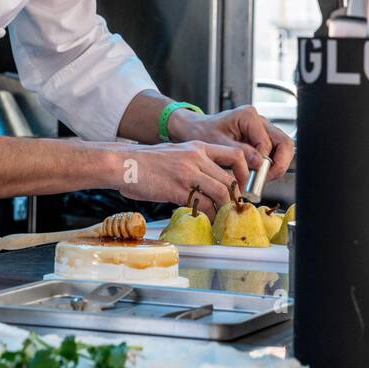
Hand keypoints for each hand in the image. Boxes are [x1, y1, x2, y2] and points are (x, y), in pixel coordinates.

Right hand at [119, 141, 251, 219]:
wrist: (124, 163)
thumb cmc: (146, 161)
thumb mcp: (176, 153)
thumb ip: (194, 164)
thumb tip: (208, 184)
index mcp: (198, 146)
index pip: (235, 155)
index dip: (244, 173)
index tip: (242, 187)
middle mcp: (197, 157)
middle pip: (230, 179)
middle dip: (235, 198)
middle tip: (233, 210)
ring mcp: (188, 173)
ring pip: (221, 192)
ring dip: (224, 209)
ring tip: (221, 218)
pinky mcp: (177, 189)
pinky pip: (202, 204)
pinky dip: (208, 215)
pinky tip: (206, 220)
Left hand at [167, 105, 294, 181]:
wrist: (195, 129)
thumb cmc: (203, 132)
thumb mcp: (218, 143)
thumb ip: (240, 152)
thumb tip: (261, 162)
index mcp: (248, 116)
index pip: (268, 143)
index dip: (265, 162)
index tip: (256, 176)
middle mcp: (260, 120)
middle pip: (284, 143)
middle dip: (279, 164)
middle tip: (266, 179)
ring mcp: (263, 129)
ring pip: (284, 148)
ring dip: (277, 165)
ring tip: (262, 178)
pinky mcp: (263, 137)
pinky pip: (276, 151)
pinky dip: (271, 164)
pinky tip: (259, 173)